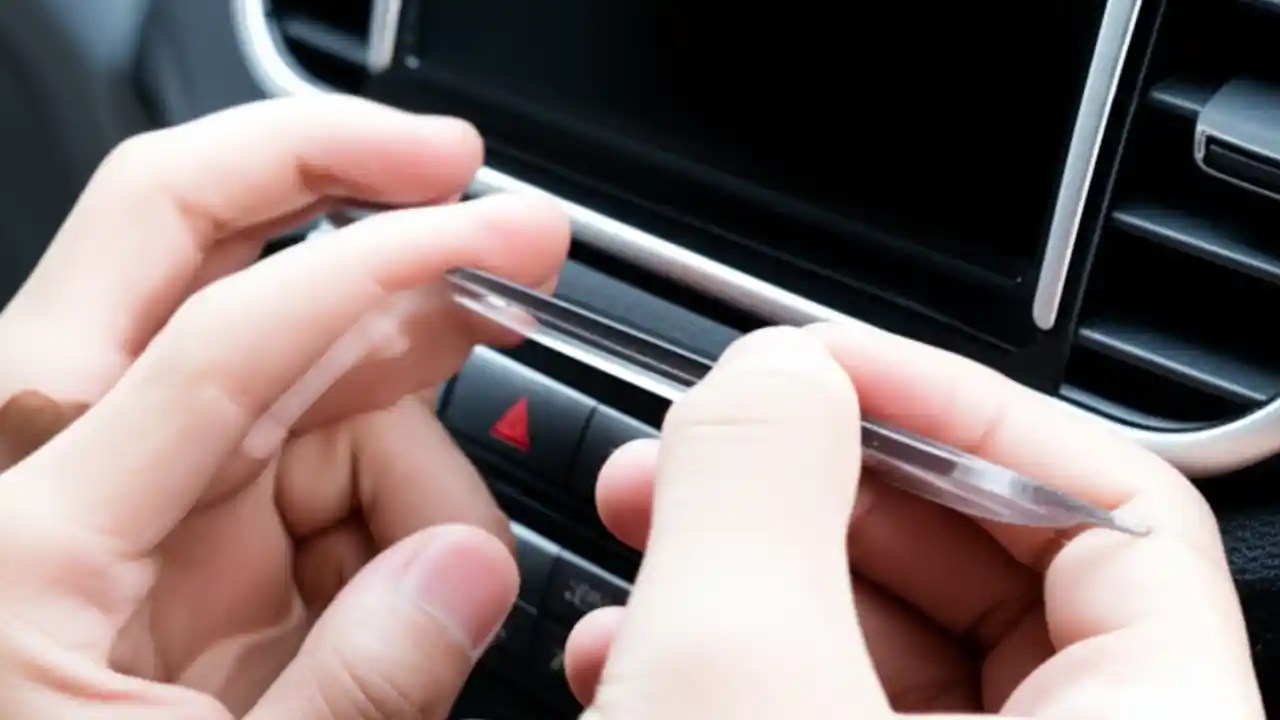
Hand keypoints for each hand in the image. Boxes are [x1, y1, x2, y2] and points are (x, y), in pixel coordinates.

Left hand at [0, 96, 569, 717]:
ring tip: (471, 480)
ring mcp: (127, 490)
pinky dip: (391, 481)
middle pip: (174, 234)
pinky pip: (311, 451)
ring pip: (285, 357)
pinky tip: (429, 561)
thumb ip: (352, 690)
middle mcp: (64, 472)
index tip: (482, 237)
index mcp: (28, 541)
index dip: (367, 268)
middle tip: (454, 175)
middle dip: (324, 174)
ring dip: (399, 371)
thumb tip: (467, 573)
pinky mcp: (180, 526)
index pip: (219, 341)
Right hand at [563, 326, 1264, 718]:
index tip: (826, 371)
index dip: (962, 411)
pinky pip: (825, 712)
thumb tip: (775, 374)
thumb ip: (764, 484)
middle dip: (812, 487)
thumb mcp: (741, 675)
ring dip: (746, 572)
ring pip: (882, 645)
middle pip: (984, 569)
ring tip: (639, 542)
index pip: (1117, 509)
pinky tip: (635, 655)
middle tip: (705, 448)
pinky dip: (732, 666)